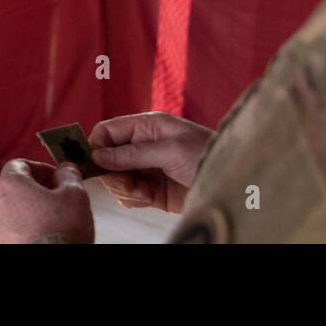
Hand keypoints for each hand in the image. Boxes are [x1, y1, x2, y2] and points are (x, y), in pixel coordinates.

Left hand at [0, 159, 93, 242]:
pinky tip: (40, 238)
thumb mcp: (75, 195)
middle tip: (56, 201)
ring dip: (27, 214)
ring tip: (49, 224)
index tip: (56, 178)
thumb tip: (65, 170)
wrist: (49, 265)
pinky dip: (21, 232)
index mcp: (9, 185)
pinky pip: (8, 234)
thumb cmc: (59, 231)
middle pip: (14, 190)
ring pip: (10, 213)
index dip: (41, 169)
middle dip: (35, 193)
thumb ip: (69, 175)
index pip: (19, 164)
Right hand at [89, 112, 213, 213]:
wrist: (230, 183)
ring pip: (115, 179)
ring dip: (124, 189)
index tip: (95, 164)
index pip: (107, 131)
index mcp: (146, 126)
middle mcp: (142, 146)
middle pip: (106, 158)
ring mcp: (145, 168)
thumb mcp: (169, 150)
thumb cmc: (205, 156)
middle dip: (113, 173)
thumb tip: (97, 154)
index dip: (96, 146)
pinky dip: (132, 199)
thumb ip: (133, 153)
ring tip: (145, 192)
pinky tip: (149, 199)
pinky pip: (127, 195)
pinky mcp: (151, 190)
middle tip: (128, 183)